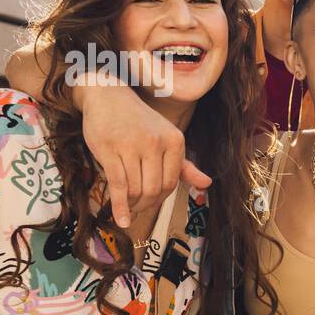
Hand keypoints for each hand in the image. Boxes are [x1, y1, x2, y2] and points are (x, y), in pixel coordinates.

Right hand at [72, 80, 211, 226]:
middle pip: (155, 189)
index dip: (161, 198)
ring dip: (132, 204)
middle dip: (146, 204)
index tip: (151, 203)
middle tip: (137, 207)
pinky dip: (120, 206)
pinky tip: (121, 219)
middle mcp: (156, 142)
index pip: (172, 183)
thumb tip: (206, 184)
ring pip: (137, 189)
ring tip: (128, 206)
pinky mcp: (109, 148)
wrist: (107, 96)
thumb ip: (183, 165)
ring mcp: (131, 145)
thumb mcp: (165, 139)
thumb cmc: (138, 122)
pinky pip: (118, 185)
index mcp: (175, 140)